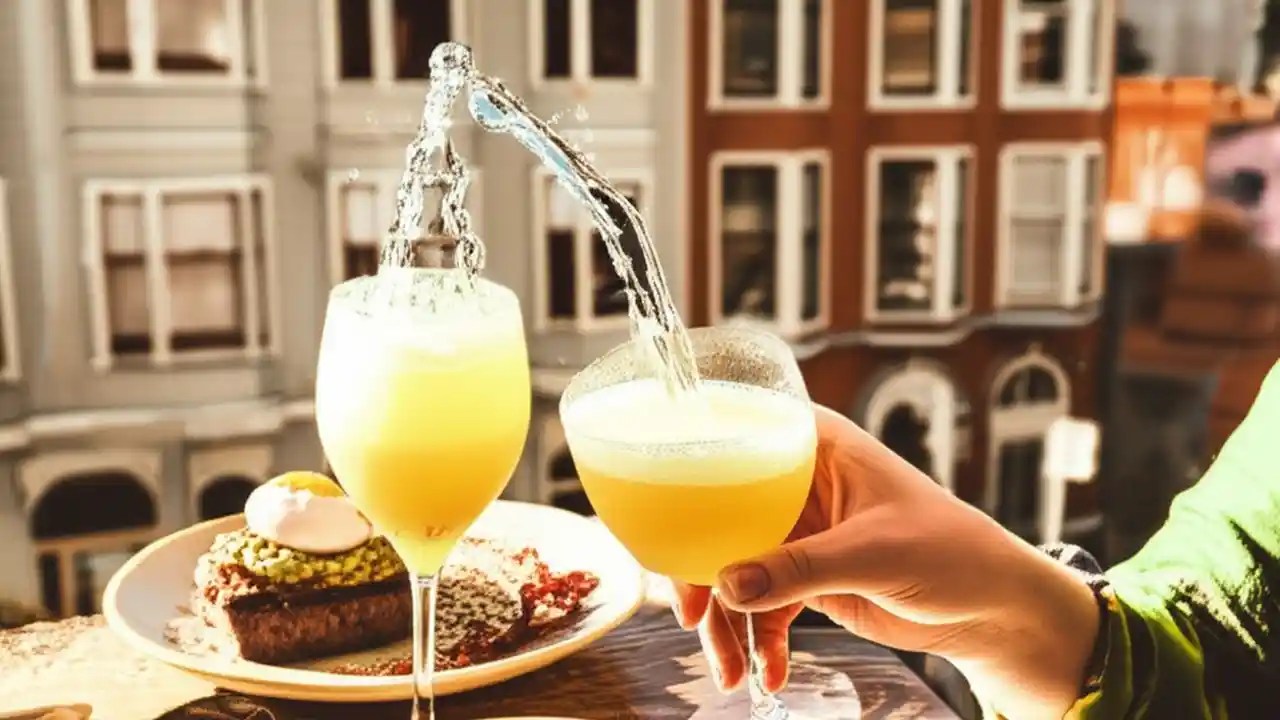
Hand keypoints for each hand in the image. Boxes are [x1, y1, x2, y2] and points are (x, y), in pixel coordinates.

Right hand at [671, 405, 1098, 719]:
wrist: (993, 607)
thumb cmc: (951, 550)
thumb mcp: (874, 552)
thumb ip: (801, 568)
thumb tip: (728, 586)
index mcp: (812, 447)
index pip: (731, 445)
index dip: (687, 477)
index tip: (660, 521)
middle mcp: (794, 483)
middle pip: (719, 518)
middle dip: (699, 572)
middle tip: (692, 617)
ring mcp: (796, 531)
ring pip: (733, 569)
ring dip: (726, 622)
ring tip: (729, 671)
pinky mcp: (803, 576)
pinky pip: (761, 607)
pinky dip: (758, 642)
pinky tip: (765, 673)